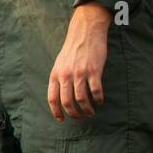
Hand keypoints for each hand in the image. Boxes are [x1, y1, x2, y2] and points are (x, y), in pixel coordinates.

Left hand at [47, 2, 111, 120]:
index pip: (52, 98)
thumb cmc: (73, 49)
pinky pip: (96, 91)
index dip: (56, 112)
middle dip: (74, 114)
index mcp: (56, 74)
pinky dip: (98, 99)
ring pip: (82, 99)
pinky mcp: (93, 70)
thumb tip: (59, 96)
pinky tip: (100, 100)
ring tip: (91, 112)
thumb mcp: (59, 63)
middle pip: (67, 102)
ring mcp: (80, 73)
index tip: (62, 119)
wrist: (85, 32)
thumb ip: (59, 79)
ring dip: (87, 110)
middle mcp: (66, 75)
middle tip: (80, 117)